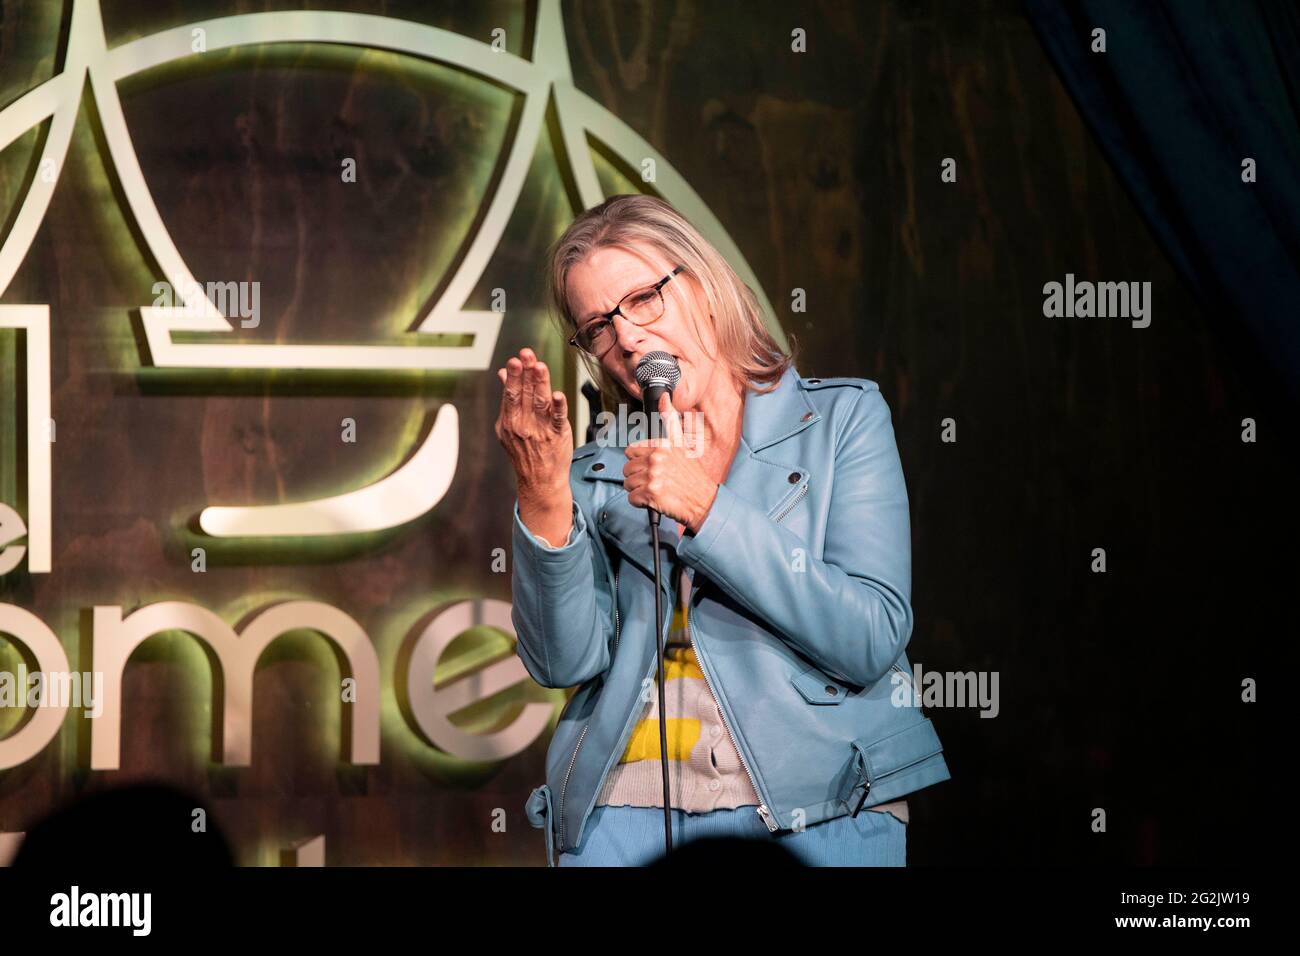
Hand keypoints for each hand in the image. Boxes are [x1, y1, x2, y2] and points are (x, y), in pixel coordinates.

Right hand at [495, 347, 572, 544]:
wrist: (539, 480)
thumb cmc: (525, 450)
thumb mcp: (509, 425)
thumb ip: (508, 398)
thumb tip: (502, 373)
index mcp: (510, 419)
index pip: (511, 393)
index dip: (513, 375)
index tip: (514, 360)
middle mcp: (523, 424)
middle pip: (524, 394)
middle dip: (525, 373)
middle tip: (526, 355)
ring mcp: (540, 430)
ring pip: (540, 402)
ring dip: (540, 383)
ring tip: (540, 367)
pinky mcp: (557, 436)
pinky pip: (558, 419)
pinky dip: (559, 407)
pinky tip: (559, 394)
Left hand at [624, 392, 718, 533]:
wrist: (704, 500)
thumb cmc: (692, 475)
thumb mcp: (682, 442)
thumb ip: (670, 418)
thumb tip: (664, 397)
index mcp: (661, 445)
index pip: (631, 451)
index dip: (639, 460)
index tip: (651, 465)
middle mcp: (656, 459)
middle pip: (627, 468)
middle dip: (637, 476)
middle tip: (654, 480)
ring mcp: (653, 477)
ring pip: (628, 483)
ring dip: (638, 489)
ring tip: (655, 489)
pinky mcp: (651, 494)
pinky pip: (632, 498)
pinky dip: (640, 502)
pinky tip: (653, 499)